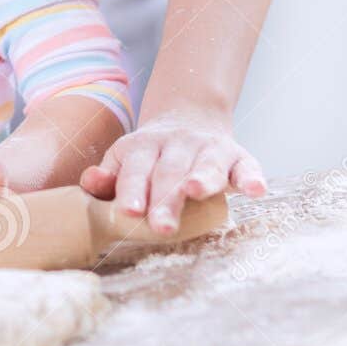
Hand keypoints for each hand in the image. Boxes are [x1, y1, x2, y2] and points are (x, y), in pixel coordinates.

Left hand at [79, 110, 266, 233]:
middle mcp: (177, 142)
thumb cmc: (150, 157)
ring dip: (202, 178)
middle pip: (170, 172)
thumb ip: (108, 176)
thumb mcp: (124, 160)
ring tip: (196, 192)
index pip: (136, 169)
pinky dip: (251, 177)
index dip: (133, 190)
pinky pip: (246, 166)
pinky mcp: (238, 155)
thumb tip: (90, 183)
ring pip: (206, 163)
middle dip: (166, 199)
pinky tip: (256, 190)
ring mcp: (209, 147)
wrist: (189, 119)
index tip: (129, 212)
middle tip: (161, 226)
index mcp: (144, 145)